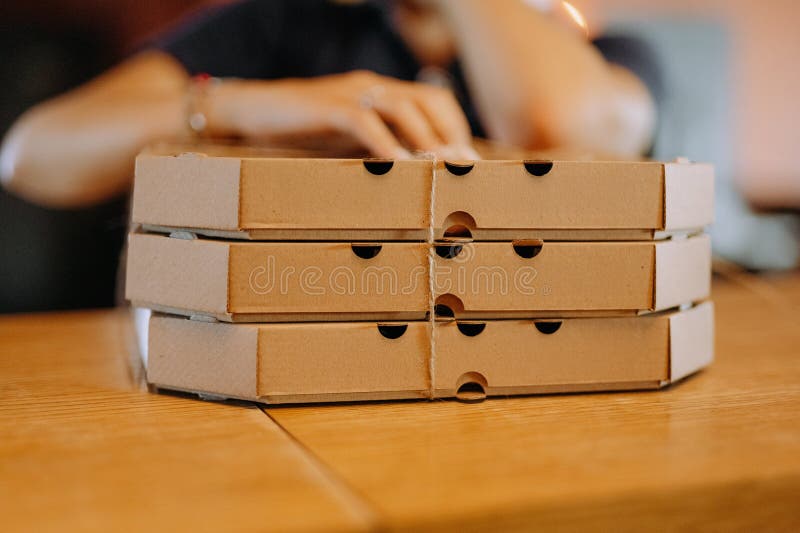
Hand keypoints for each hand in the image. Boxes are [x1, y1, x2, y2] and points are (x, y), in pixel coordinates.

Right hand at [206, 70, 477, 158]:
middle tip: (463, 169)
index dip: (455, 130)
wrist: (251, 112)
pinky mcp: (327, 107)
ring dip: (425, 138)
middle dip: (449, 135)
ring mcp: (349, 94)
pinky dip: (384, 143)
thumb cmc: (301, 132)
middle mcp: (371, 88)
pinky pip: (363, 120)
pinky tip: (397, 165)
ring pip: (402, 107)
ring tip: (441, 168)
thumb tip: (407, 182)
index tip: (468, 163)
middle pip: (427, 100)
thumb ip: (376, 151)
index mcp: (380, 94)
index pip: (433, 102)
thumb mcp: (347, 140)